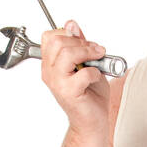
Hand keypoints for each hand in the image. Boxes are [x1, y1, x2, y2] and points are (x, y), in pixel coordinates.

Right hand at [40, 18, 110, 135]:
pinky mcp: (69, 93)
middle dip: (81, 42)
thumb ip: (79, 44)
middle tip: (95, 51)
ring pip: (67, 53)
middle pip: (58, 41)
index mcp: (50, 64)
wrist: (92, 121)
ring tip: (98, 61)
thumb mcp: (87, 63)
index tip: (83, 42)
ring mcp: (57, 83)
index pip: (49, 36)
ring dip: (88, 53)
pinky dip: (95, 72)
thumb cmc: (90, 95)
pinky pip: (83, 73)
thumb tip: (71, 24)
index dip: (68, 34)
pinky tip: (96, 78)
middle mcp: (50, 73)